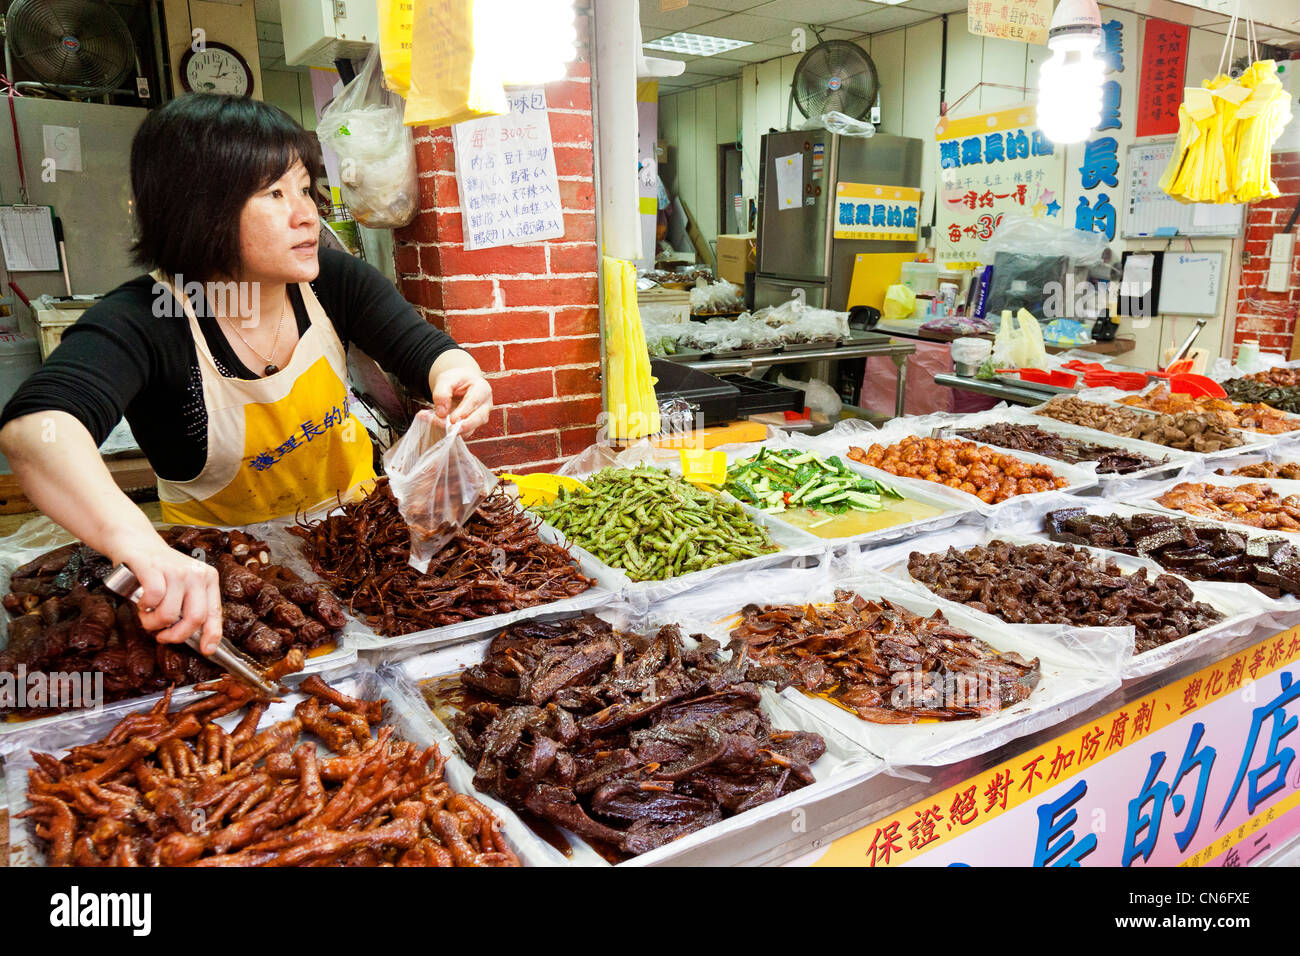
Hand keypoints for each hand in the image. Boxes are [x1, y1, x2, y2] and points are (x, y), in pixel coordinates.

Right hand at [111, 533, 222, 654]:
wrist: (136, 541)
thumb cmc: (159, 569)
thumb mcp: (182, 586)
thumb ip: (188, 606)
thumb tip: (194, 638)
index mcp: (208, 579)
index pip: (214, 612)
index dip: (211, 634)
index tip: (206, 649)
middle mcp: (196, 574)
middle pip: (195, 617)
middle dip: (176, 635)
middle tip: (162, 636)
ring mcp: (176, 570)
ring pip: (170, 613)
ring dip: (153, 623)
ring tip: (147, 615)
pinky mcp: (154, 567)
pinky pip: (154, 598)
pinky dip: (145, 607)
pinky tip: (142, 603)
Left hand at [431, 367, 492, 435]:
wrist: (460, 384)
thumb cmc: (456, 380)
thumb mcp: (446, 380)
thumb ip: (442, 393)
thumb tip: (441, 412)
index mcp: (482, 389)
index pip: (474, 401)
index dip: (463, 412)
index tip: (451, 419)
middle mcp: (485, 404)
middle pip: (479, 418)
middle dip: (464, 426)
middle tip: (449, 429)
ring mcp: (481, 416)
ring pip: (472, 428)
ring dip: (455, 430)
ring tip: (435, 422)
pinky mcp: (473, 425)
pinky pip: (464, 432)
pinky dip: (450, 431)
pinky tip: (437, 424)